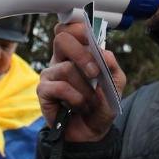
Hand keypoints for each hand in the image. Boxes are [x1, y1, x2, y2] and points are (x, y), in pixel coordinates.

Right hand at [37, 22, 125, 141]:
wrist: (93, 131)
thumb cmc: (101, 104)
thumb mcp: (115, 83)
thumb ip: (111, 65)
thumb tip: (103, 52)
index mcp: (77, 52)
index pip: (69, 28)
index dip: (77, 26)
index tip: (90, 36)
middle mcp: (61, 59)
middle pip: (62, 39)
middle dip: (82, 55)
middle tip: (95, 73)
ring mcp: (50, 74)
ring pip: (67, 68)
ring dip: (85, 88)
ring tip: (89, 101)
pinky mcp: (43, 91)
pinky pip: (60, 87)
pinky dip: (76, 99)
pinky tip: (79, 106)